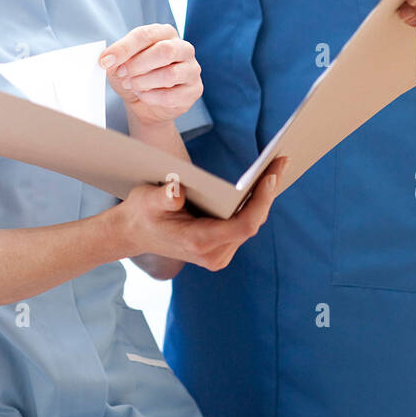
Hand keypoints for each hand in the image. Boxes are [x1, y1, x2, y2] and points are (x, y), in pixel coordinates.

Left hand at [99, 24, 201, 125]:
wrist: (146, 103)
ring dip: (144, 82)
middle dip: (138, 65)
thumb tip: (107, 60)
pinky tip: (143, 95)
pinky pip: (172, 95)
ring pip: (170, 74)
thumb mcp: (120, 65)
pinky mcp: (194, 90)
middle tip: (122, 74)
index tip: (106, 61)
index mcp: (165, 33)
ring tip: (131, 85)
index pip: (146, 34)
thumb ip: (114, 60)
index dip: (124, 48)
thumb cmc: (135, 76)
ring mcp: (192, 69)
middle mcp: (183, 48)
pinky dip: (152, 97)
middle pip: (165, 51)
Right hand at [114, 157, 288, 271]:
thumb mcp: (147, 200)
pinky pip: (244, 225)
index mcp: (199, 242)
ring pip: (251, 224)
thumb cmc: (141, 214)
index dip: (260, 203)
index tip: (270, 178)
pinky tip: (263, 181)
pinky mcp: (220, 248)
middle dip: (268, 192)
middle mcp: (214, 254)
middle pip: (252, 223)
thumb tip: (175, 192)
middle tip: (282, 162)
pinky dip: (254, 203)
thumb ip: (162, 197)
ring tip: (278, 167)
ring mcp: (218, 254)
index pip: (243, 226)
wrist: (132, 234)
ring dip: (264, 197)